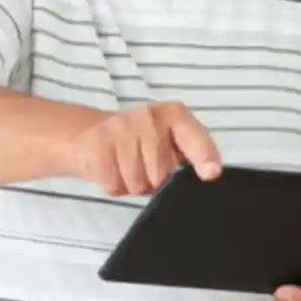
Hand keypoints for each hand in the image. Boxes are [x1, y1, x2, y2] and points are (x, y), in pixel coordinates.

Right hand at [66, 101, 220, 194]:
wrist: (89, 133)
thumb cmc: (140, 140)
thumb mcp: (172, 138)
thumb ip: (195, 152)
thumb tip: (211, 172)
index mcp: (174, 114)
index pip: (193, 136)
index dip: (204, 156)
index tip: (211, 173)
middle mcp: (148, 117)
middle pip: (162, 174)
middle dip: (156, 181)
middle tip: (146, 167)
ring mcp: (120, 129)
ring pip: (138, 183)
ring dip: (135, 185)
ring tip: (129, 167)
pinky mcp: (97, 145)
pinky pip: (115, 186)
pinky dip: (116, 186)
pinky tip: (114, 170)